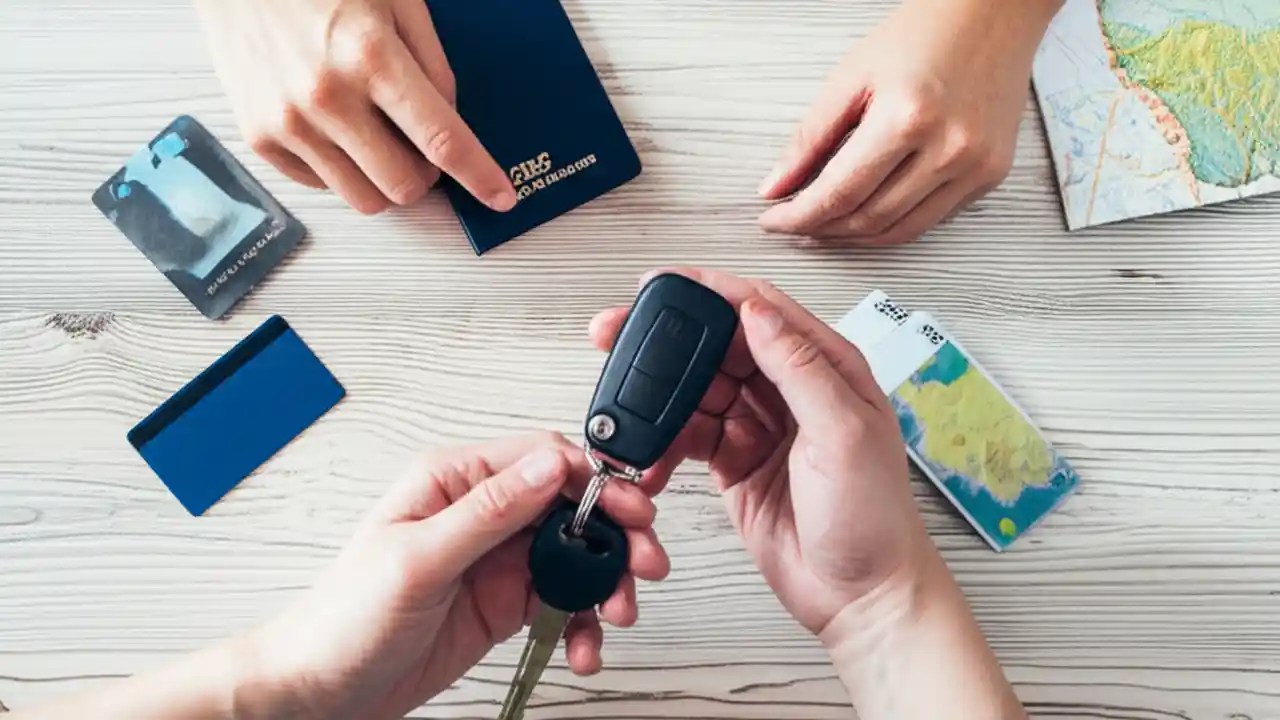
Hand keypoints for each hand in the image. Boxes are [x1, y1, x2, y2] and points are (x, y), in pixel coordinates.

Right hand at [194, 0, 516, 214]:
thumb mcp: (396, 0)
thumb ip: (432, 65)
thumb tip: (451, 123)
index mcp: (371, 56)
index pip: (441, 138)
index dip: (479, 175)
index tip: (501, 196)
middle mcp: (327, 97)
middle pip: (405, 185)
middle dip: (426, 174)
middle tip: (419, 144)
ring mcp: (288, 123)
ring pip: (366, 199)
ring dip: (384, 178)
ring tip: (377, 135)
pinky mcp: (259, 138)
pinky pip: (323, 187)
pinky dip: (341, 168)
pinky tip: (336, 128)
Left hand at [241, 432, 670, 719]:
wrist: (320, 691)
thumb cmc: (343, 619)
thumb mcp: (417, 558)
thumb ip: (489, 511)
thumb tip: (549, 467)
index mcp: (454, 481)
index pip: (542, 461)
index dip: (595, 482)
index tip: (630, 511)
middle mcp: (481, 513)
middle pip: (570, 507)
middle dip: (615, 535)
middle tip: (644, 564)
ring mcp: (496, 559)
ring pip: (574, 555)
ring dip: (604, 583)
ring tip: (615, 614)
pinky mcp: (504, 602)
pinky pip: (561, 602)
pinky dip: (581, 622)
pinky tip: (583, 645)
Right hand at [589, 269, 928, 634]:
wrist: (861, 596)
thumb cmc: (873, 517)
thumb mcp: (844, 433)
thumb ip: (800, 368)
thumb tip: (756, 311)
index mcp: (825, 367)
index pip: (761, 308)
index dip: (710, 291)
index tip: (663, 284)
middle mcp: (789, 390)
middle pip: (716, 346)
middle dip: (667, 339)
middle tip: (618, 334)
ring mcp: (758, 426)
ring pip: (695, 390)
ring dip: (656, 393)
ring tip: (620, 400)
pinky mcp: (733, 463)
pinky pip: (687, 437)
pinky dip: (660, 442)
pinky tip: (643, 451)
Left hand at [757, 0, 1060, 243]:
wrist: (992, 14)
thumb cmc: (926, 33)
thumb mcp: (851, 77)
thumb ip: (809, 138)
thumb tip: (775, 187)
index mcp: (908, 117)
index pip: (839, 192)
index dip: (799, 216)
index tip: (774, 221)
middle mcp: (949, 147)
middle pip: (869, 218)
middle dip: (823, 229)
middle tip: (796, 224)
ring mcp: (976, 165)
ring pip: (901, 231)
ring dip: (856, 237)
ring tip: (826, 226)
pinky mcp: (992, 174)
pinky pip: (932, 219)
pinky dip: (894, 224)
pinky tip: (869, 213)